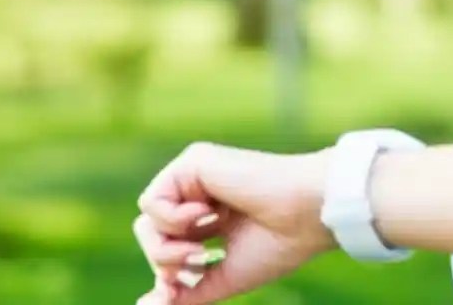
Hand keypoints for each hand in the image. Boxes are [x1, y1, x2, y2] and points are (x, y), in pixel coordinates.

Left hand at [133, 142, 335, 303]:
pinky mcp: (192, 162)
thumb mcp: (224, 277)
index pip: (168, 248)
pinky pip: (152, 201)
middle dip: (166, 261)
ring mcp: (195, 177)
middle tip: (199, 263)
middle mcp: (200, 196)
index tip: (178, 291)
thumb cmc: (279, 244)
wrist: (306, 213)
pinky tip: (207, 216)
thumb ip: (187, 292)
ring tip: (202, 248)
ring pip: (146, 220)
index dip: (169, 274)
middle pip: (150, 234)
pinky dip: (172, 221)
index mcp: (211, 220)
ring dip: (167, 246)